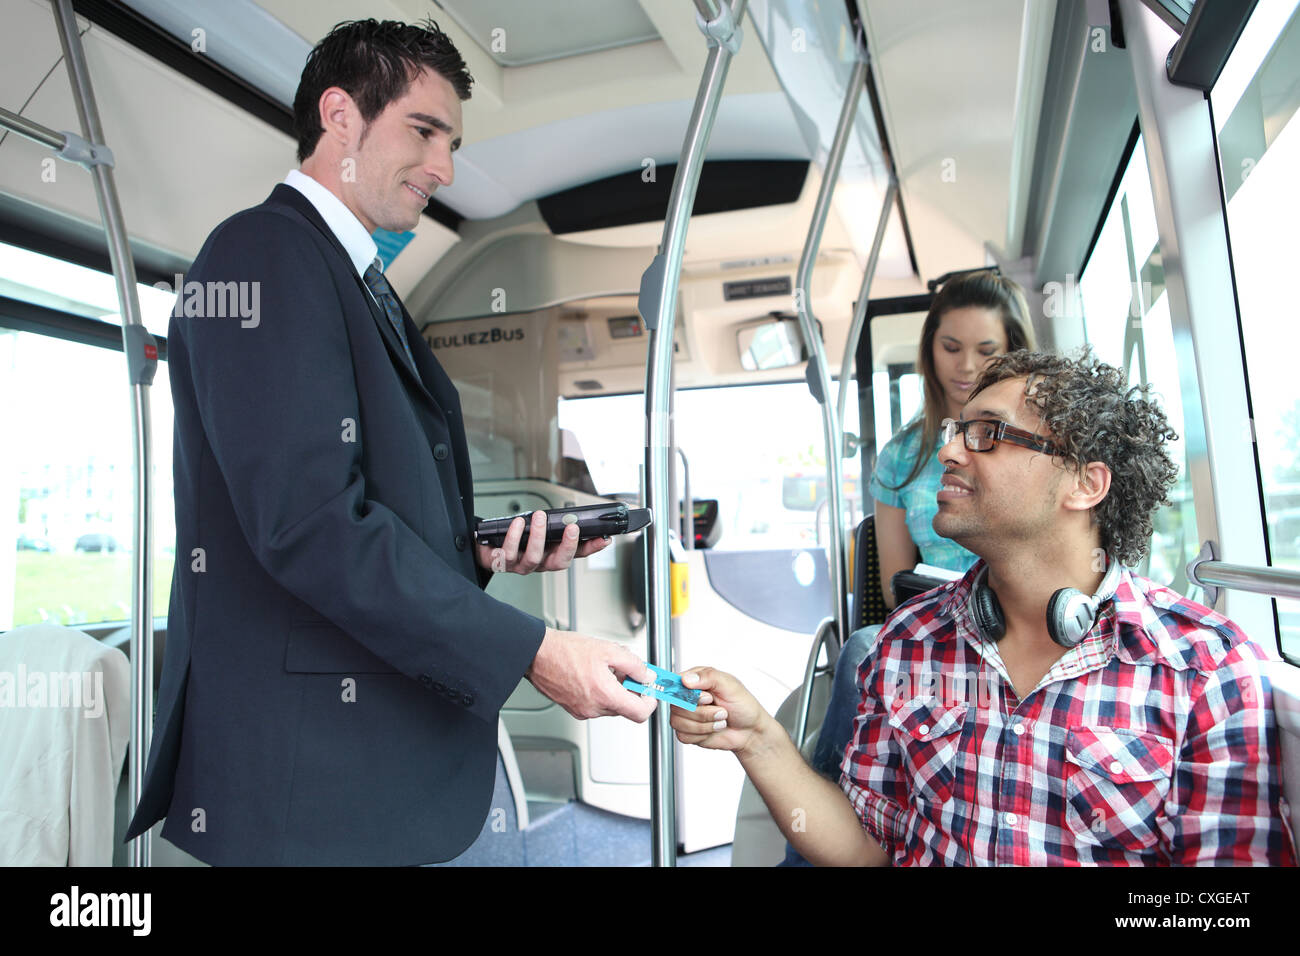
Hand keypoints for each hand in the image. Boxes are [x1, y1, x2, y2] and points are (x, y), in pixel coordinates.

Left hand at [475, 510, 609, 574]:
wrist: (485, 546)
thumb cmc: (515, 537)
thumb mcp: (538, 529)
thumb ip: (554, 526)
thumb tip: (571, 514)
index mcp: (552, 555)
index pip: (577, 554)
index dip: (591, 548)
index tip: (603, 539)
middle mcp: (539, 564)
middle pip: (559, 563)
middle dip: (568, 545)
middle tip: (573, 527)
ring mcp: (521, 566)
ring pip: (534, 557)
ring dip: (539, 536)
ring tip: (540, 517)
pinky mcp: (503, 563)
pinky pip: (510, 552)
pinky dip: (515, 535)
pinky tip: (519, 522)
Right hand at [526, 628, 657, 721]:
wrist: (536, 655)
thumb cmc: (565, 651)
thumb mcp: (608, 650)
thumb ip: (633, 665)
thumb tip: (647, 676)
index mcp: (604, 695)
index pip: (639, 713)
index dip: (649, 702)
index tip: (650, 691)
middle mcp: (593, 708)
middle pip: (625, 708)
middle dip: (630, 690)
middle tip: (628, 671)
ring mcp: (582, 711)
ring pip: (610, 706)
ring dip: (615, 690)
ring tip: (608, 668)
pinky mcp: (573, 709)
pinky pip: (596, 705)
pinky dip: (601, 692)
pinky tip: (595, 674)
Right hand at [670, 667, 773, 758]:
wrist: (750, 730)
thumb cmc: (742, 705)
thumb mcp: (730, 685)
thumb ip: (708, 677)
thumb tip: (687, 679)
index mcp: (695, 680)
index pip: (675, 683)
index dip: (685, 693)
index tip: (706, 698)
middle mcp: (688, 697)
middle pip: (676, 705)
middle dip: (702, 711)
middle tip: (720, 709)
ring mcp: (687, 715)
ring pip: (678, 722)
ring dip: (705, 724)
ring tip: (719, 718)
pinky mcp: (688, 731)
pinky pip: (684, 735)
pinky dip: (702, 734)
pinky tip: (713, 728)